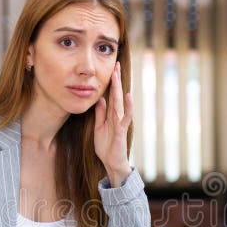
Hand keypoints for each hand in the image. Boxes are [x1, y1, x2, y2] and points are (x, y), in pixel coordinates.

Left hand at [94, 61, 132, 186]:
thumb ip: (101, 113)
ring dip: (119, 88)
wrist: (111, 162)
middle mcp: (117, 115)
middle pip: (116, 94)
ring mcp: (120, 122)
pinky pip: (125, 116)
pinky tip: (127, 96)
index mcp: (110, 114)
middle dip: (115, 80)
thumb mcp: (99, 127)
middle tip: (115, 64)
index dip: (110, 83)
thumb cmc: (106, 146)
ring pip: (120, 102)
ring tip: (117, 75)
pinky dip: (127, 106)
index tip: (110, 69)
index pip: (111, 95)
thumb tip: (100, 99)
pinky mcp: (122, 129)